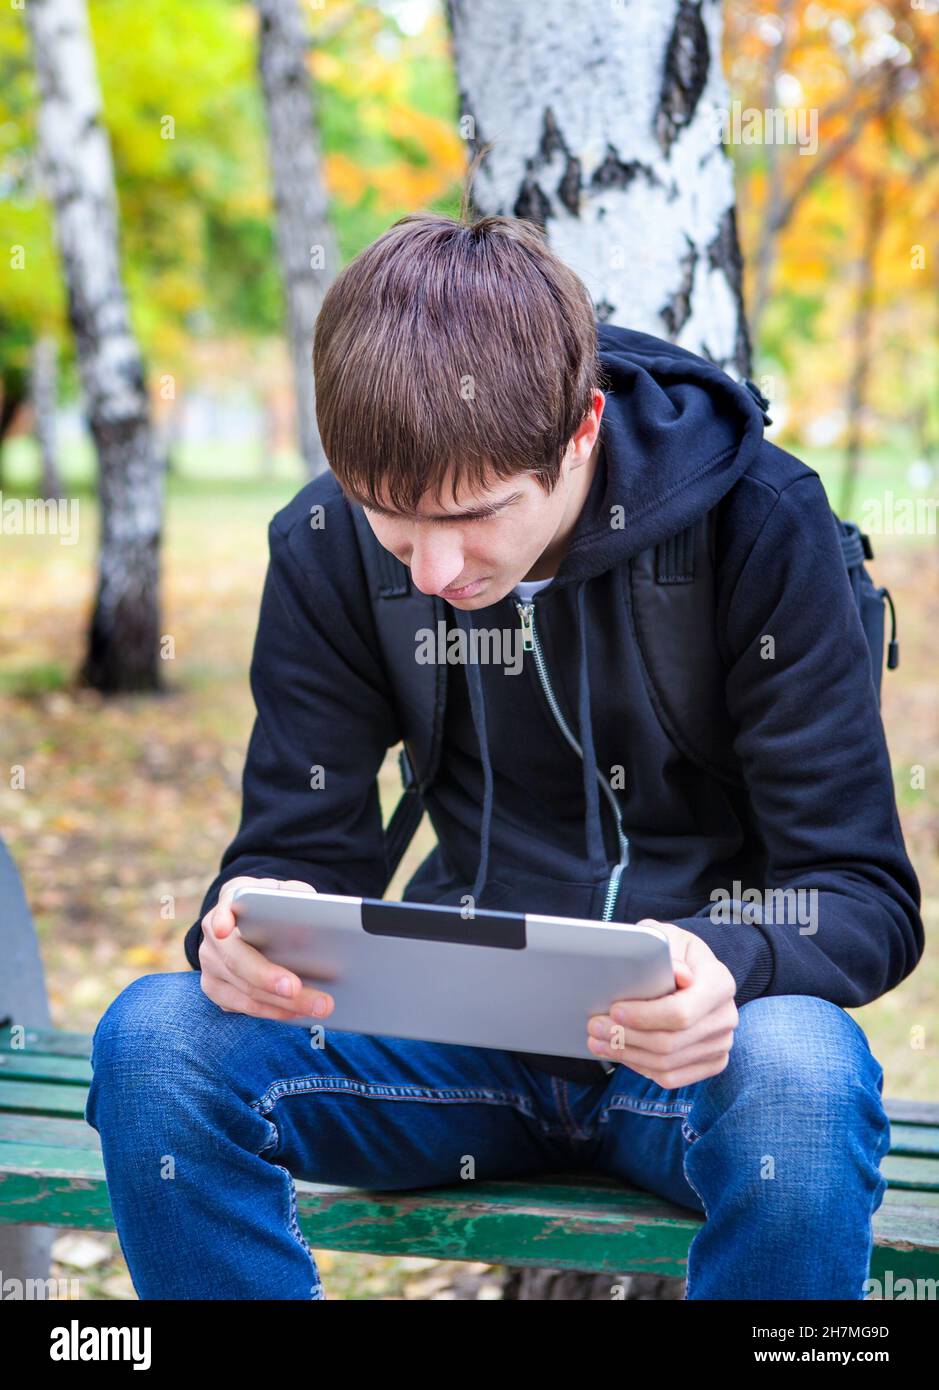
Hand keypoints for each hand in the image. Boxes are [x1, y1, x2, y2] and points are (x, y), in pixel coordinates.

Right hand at [198, 876, 334, 1021]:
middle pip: (236, 960)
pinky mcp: (217, 989)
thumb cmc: (277, 904)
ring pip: (244, 990)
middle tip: (296, 988)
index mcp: (231, 901)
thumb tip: (308, 929)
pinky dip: (275, 1011)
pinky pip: (245, 1007)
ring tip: (318, 1006)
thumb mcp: (288, 892)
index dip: (222, 918)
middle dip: (267, 977)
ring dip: (281, 1003)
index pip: (222, 907)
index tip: (224, 929)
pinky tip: (301, 1011)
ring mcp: (211, 965)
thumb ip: (297, 899)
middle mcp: (214, 935)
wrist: (256, 919)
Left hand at [586, 920, 737, 1086]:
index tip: (614, 1009)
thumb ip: (668, 950)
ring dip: (627, 1054)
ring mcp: (721, 1043)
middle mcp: (726, 1016)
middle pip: (670, 1042)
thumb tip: (678, 974)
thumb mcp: (669, 938)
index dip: (644, 1016)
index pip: (681, 1012)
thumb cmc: (674, 951)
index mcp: (720, 982)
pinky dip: (640, 1068)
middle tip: (594, 1026)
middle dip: (626, 1036)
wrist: (693, 969)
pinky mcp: (712, 1062)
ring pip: (667, 1063)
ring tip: (597, 1040)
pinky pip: (672, 1077)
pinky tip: (619, 1053)